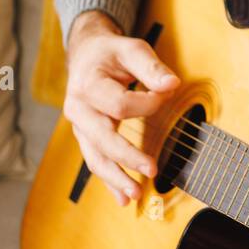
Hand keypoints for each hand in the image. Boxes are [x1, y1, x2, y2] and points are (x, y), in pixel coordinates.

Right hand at [62, 10, 180, 205]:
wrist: (85, 56)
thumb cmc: (111, 53)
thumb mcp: (131, 49)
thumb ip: (151, 67)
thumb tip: (171, 84)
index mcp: (87, 85)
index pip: (119, 105)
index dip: (147, 103)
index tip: (166, 94)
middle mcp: (77, 108)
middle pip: (101, 138)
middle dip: (126, 156)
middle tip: (151, 170)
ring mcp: (79, 126)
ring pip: (94, 157)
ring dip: (115, 178)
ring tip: (135, 195)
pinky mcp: (86, 137)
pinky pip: (96, 161)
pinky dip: (109, 181)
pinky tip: (122, 199)